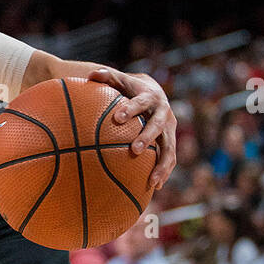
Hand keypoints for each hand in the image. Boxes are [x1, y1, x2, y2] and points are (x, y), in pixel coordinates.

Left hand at [88, 66, 175, 189]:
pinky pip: (170, 159)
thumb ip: (106, 77)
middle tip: (134, 150)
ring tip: (152, 181)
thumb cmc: (129, 89)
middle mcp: (164, 113)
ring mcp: (170, 129)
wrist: (154, 93)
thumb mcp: (120, 81)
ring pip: (169, 147)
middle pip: (158, 126)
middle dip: (147, 138)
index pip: (140, 102)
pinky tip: (154, 188)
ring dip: (162, 164)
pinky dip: (164, 172)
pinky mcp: (171, 141)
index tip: (117, 118)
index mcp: (150, 97)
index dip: (131, 109)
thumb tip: (91, 75)